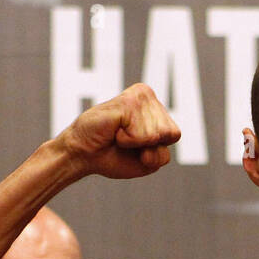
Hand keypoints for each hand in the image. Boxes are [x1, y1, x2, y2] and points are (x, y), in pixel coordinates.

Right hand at [57, 83, 180, 179]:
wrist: (83, 155)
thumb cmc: (113, 156)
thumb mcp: (147, 163)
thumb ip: (161, 155)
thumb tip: (156, 136)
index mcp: (155, 108)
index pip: (174, 134)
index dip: (156, 149)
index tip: (136, 146)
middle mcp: (149, 96)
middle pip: (169, 133)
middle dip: (148, 146)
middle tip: (125, 141)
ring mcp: (139, 96)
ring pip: (156, 134)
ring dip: (134, 143)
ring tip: (118, 134)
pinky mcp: (129, 100)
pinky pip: (141, 134)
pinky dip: (127, 140)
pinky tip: (115, 130)